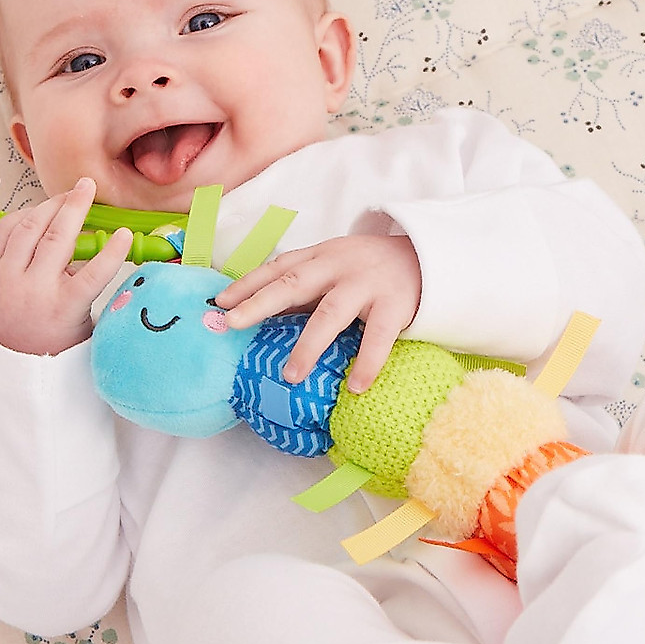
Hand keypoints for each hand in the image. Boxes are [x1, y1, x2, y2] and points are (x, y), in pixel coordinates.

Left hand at [0, 177, 132, 355]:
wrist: (16, 355)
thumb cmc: (58, 335)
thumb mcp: (83, 317)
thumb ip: (89, 281)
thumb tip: (98, 240)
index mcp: (63, 307)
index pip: (93, 276)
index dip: (112, 252)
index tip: (126, 233)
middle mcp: (33, 291)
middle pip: (56, 240)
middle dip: (75, 207)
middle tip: (88, 186)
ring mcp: (7, 278)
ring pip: (28, 228)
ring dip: (49, 206)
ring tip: (67, 196)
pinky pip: (5, 231)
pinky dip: (23, 216)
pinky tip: (39, 212)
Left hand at [215, 235, 421, 392]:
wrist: (425, 258)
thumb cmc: (367, 269)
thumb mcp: (332, 268)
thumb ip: (302, 287)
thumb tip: (257, 314)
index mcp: (319, 257)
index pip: (277, 268)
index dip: (247, 284)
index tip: (219, 302)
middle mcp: (338, 266)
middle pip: (293, 283)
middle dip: (261, 303)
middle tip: (232, 323)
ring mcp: (366, 284)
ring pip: (330, 314)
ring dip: (308, 346)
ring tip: (290, 375)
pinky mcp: (394, 304)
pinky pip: (378, 337)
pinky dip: (367, 362)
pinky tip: (356, 387)